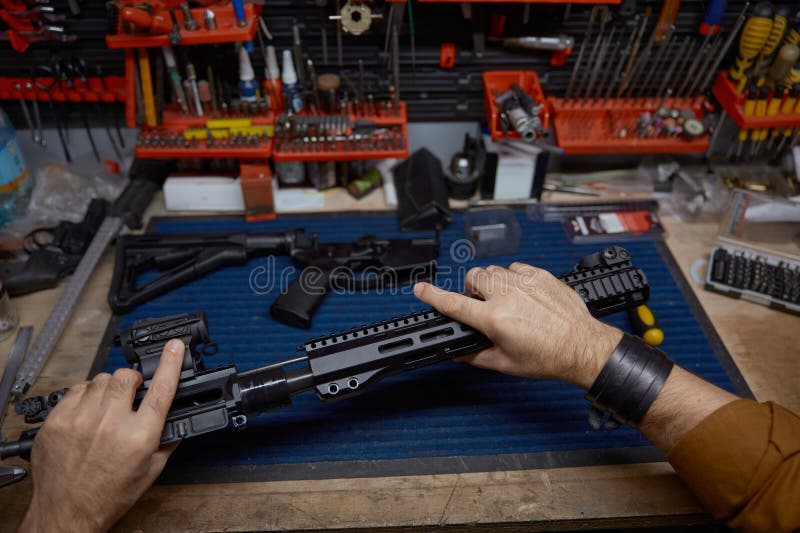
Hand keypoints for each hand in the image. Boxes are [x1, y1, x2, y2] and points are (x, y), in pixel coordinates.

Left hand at [19, 339, 185, 532]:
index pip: (161, 389)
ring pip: (100, 380)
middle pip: (126, 377)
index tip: (175, 347)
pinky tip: (87, 413)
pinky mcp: (58, 420)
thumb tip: (178, 416)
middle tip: (131, 395)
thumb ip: (167, 439)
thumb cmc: (108, 495)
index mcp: (139, 436)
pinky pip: (76, 390)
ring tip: (106, 408)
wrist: (67, 512)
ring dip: (108, 389)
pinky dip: (86, 396)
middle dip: (132, 382)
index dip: (171, 363)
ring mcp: (81, 420)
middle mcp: (110, 424)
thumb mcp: (151, 470)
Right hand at [413, 263, 621, 388]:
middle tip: (483, 306)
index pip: (454, 304)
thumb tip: (458, 353)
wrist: (582, 347)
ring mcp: (525, 282)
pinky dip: (513, 278)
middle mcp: (508, 296)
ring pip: (494, 270)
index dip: (433, 296)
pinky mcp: (540, 275)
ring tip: (505, 301)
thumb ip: (475, 356)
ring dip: (493, 283)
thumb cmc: (548, 357)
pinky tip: (522, 294)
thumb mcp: (506, 364)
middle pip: (473, 278)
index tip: (421, 289)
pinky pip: (516, 268)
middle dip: (472, 290)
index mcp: (495, 319)